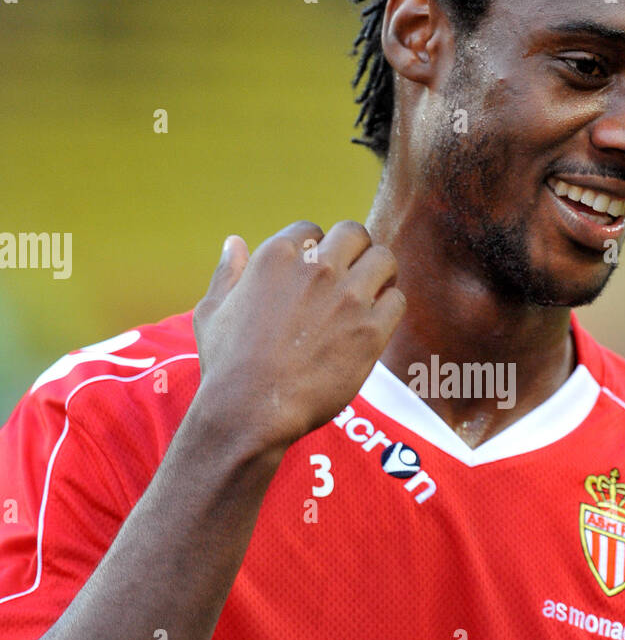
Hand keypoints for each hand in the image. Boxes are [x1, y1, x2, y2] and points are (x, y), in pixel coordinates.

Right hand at [193, 220, 404, 457]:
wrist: (250, 409)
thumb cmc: (227, 365)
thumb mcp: (213, 311)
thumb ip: (228, 273)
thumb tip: (235, 242)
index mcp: (277, 256)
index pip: (312, 230)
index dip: (317, 249)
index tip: (317, 272)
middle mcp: (316, 268)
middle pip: (354, 234)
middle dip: (356, 250)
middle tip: (354, 275)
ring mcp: (347, 298)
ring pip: (384, 259)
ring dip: (381, 274)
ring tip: (374, 294)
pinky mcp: (370, 330)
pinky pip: (397, 301)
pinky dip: (389, 308)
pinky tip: (375, 325)